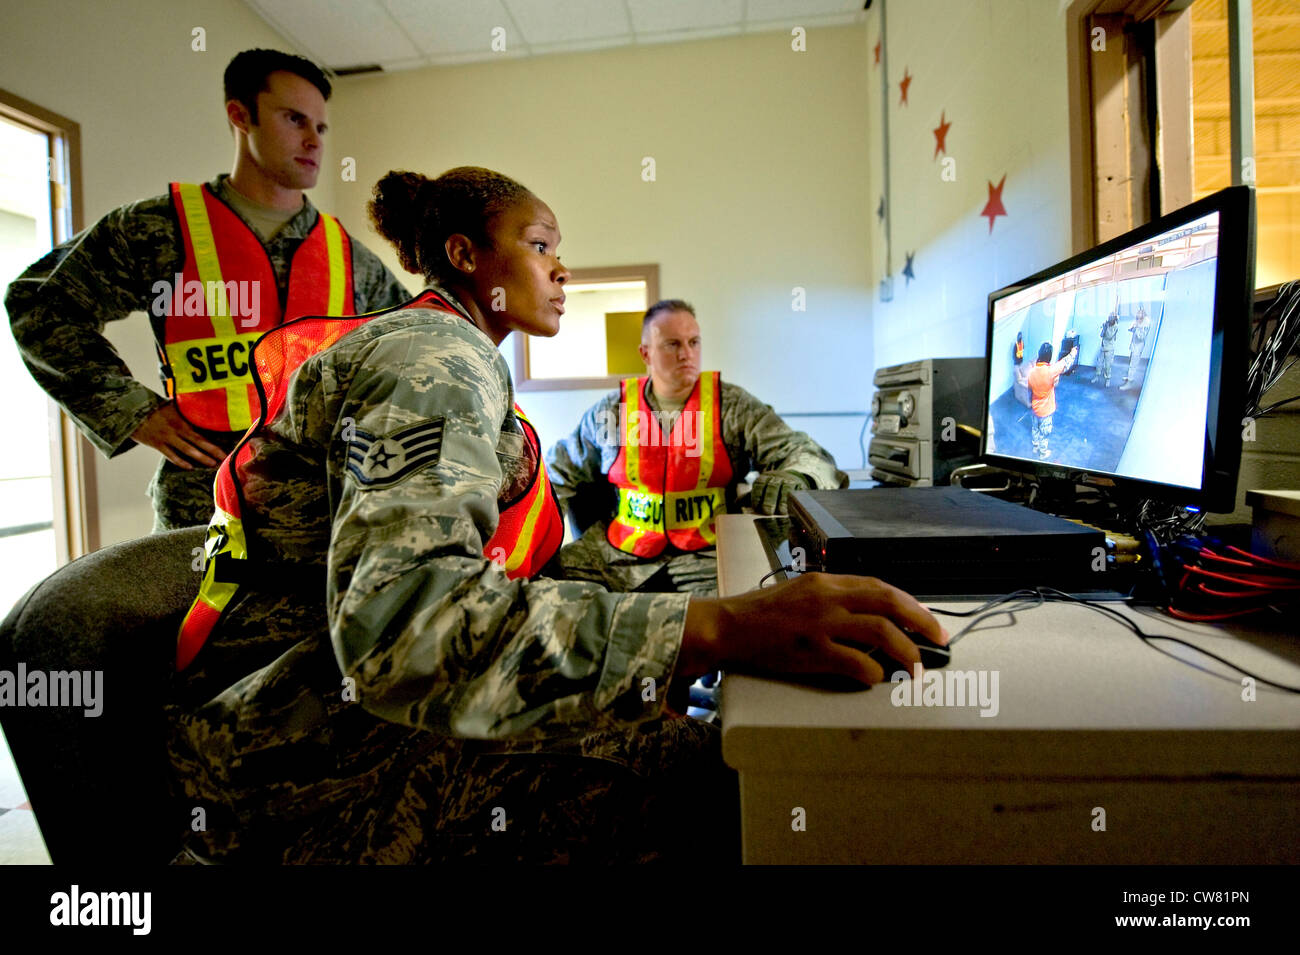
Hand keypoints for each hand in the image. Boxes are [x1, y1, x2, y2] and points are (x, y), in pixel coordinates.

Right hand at [130, 403, 226, 468]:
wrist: (133, 410)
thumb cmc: (155, 408)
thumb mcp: (172, 405)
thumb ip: (186, 408)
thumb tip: (202, 403)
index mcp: (182, 419)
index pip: (202, 432)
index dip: (214, 441)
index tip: (226, 448)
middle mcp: (177, 429)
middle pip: (198, 442)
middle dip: (212, 451)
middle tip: (224, 459)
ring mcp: (167, 437)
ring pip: (186, 450)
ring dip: (200, 457)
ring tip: (212, 464)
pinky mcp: (157, 444)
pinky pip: (170, 455)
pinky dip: (180, 461)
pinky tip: (190, 467)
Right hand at [677, 572, 947, 685]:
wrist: (725, 626)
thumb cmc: (758, 614)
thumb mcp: (799, 593)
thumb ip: (831, 599)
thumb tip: (866, 617)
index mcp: (825, 581)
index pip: (879, 586)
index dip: (909, 604)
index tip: (927, 620)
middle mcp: (827, 597)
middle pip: (888, 602)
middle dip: (921, 621)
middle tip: (939, 640)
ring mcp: (819, 623)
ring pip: (880, 631)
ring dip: (905, 651)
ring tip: (915, 668)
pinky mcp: (810, 650)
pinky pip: (855, 661)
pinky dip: (872, 671)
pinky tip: (876, 678)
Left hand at [750, 469, 810, 514]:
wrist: (790, 479)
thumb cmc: (770, 489)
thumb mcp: (759, 491)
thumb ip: (748, 497)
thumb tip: (736, 503)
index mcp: (763, 478)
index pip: (759, 485)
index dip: (757, 496)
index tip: (756, 507)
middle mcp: (776, 478)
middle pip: (772, 487)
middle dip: (769, 500)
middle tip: (767, 512)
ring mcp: (788, 481)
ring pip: (785, 489)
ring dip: (783, 501)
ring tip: (781, 512)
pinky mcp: (798, 485)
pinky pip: (797, 491)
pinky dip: (794, 499)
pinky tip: (792, 507)